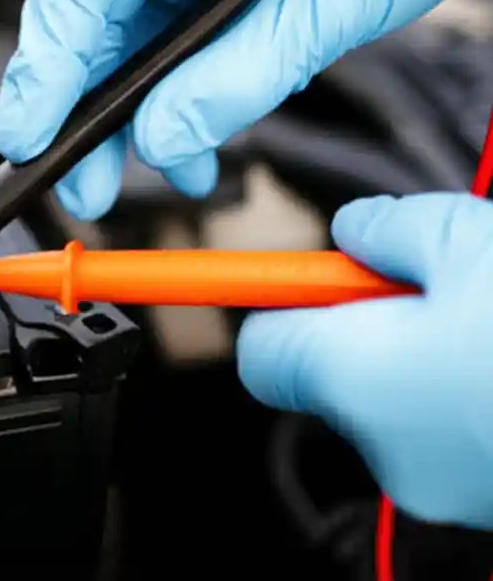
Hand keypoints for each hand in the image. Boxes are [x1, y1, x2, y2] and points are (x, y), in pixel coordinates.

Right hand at [0, 0, 492, 219]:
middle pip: (84, 15)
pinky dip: (163, 103)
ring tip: (126, 182)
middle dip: (75, 108)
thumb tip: (162, 140)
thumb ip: (240, 76)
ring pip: (114, 40)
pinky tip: (183, 149)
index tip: (34, 136)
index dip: (48, 62)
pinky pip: (157, 46)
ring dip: (119, 117)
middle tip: (81, 184)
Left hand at [239, 193, 492, 529]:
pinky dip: (475, 392)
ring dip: (435, 355)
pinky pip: (458, 431)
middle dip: (375, 322)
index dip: (282, 303)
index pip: (260, 351)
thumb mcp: (464, 238)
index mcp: (347, 375)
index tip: (319, 270)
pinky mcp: (486, 499)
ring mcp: (438, 485)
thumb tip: (354, 232)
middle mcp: (377, 444)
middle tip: (443, 281)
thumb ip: (388, 231)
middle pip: (337, 374)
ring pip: (405, 402)